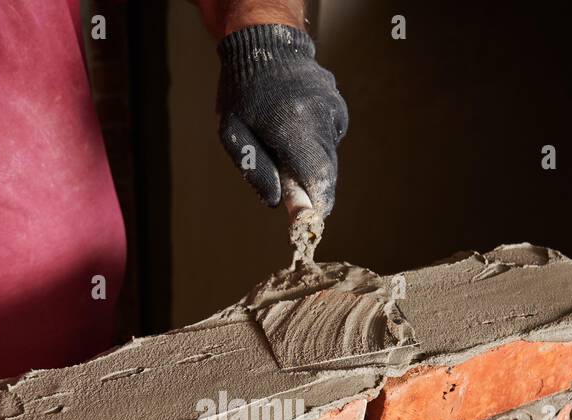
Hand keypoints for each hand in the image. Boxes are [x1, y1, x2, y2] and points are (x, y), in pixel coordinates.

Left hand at [216, 24, 347, 216]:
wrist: (266, 44)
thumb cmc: (242, 91)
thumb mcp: (233, 133)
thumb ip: (256, 170)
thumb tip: (278, 204)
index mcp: (292, 123)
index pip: (316, 175)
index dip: (316, 204)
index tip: (310, 224)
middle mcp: (320, 116)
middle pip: (326, 171)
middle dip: (311, 190)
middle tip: (291, 198)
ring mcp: (334, 109)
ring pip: (328, 157)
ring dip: (309, 165)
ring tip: (282, 145)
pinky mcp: (339, 107)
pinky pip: (329, 140)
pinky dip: (314, 146)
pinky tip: (294, 129)